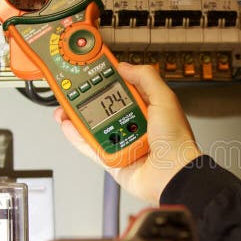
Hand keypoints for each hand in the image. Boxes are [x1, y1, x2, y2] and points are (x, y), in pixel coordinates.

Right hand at [54, 62, 200, 204]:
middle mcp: (134, 125)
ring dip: (78, 116)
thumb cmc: (176, 141)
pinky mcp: (112, 159)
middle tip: (71, 88)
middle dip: (87, 97)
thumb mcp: (164, 99)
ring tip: (64, 105)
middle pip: (104, 107)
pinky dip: (77, 136)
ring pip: (94, 126)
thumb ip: (146, 78)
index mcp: (148, 109)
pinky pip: (90, 147)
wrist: (173, 174)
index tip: (91, 70)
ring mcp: (122, 142)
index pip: (123, 88)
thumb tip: (125, 67)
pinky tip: (68, 125)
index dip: (107, 78)